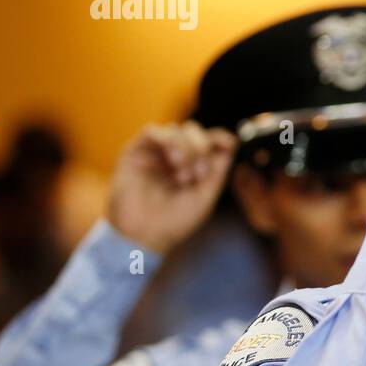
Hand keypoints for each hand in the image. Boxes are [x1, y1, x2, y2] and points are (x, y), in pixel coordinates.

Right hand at [107, 122, 236, 253]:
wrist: (143, 236)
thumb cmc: (174, 221)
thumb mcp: (205, 196)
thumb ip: (217, 170)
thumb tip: (231, 142)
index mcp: (193, 165)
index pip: (210, 139)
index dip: (221, 138)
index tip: (228, 146)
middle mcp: (174, 156)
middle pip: (195, 131)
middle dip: (202, 148)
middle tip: (199, 174)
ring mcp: (155, 154)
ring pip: (176, 129)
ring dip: (186, 149)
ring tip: (182, 176)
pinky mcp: (135, 152)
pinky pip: (153, 131)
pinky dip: (168, 141)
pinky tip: (172, 162)